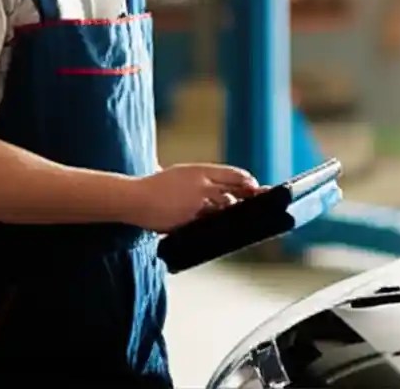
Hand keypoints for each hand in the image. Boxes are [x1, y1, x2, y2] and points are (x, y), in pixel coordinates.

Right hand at [127, 163, 261, 232]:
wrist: (135, 198)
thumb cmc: (154, 187)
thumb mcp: (179, 174)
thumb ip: (199, 180)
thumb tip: (217, 188)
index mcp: (200, 170)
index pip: (234, 175)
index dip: (249, 182)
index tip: (256, 188)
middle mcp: (203, 184)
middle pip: (236, 191)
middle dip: (252, 197)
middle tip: (264, 203)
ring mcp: (198, 203)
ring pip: (226, 208)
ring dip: (237, 213)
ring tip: (249, 218)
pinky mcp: (191, 219)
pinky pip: (212, 223)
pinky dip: (221, 226)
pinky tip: (230, 230)